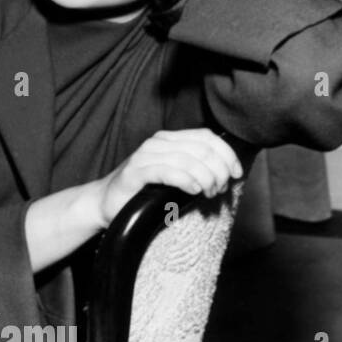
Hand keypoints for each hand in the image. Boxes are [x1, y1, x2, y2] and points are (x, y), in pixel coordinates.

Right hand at [95, 129, 242, 227]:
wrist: (104, 203)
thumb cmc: (141, 193)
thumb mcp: (172, 177)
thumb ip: (193, 169)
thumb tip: (225, 173)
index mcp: (170, 139)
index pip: (207, 137)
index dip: (227, 154)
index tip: (237, 174)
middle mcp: (158, 142)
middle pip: (202, 148)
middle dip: (219, 170)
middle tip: (220, 190)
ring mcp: (146, 155)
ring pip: (188, 159)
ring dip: (206, 178)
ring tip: (209, 193)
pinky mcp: (136, 171)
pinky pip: (168, 171)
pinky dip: (186, 180)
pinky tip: (195, 190)